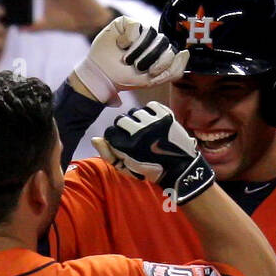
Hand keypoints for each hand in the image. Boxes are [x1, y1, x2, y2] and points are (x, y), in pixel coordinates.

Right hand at [73, 16, 188, 103]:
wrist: (103, 76)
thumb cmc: (127, 79)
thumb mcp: (153, 80)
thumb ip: (174, 70)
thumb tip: (186, 53)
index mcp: (160, 52)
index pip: (172, 51)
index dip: (162, 63)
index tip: (149, 72)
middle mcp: (151, 39)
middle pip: (163, 41)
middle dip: (150, 58)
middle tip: (137, 66)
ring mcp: (139, 30)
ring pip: (150, 33)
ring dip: (137, 50)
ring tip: (126, 59)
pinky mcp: (125, 22)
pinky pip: (135, 26)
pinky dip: (127, 40)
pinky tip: (119, 45)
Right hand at [93, 101, 214, 204]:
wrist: (180, 168)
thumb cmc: (151, 170)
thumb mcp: (127, 168)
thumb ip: (109, 155)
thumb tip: (95, 138)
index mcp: (127, 146)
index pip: (110, 132)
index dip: (115, 138)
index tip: (124, 143)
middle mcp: (138, 131)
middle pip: (120, 120)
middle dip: (125, 127)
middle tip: (135, 136)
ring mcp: (153, 122)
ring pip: (135, 112)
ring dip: (138, 119)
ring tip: (146, 129)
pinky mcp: (165, 115)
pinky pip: (151, 105)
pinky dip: (151, 112)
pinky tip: (155, 122)